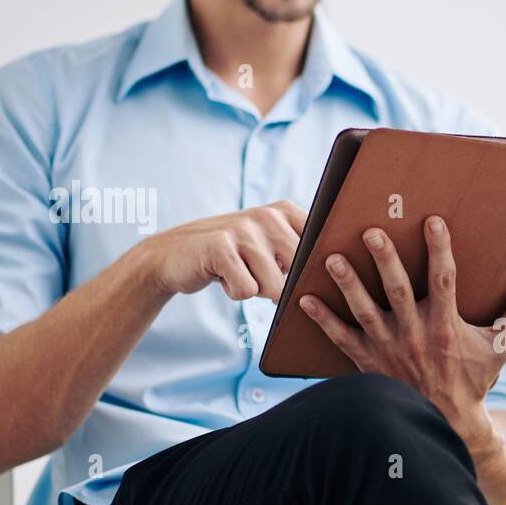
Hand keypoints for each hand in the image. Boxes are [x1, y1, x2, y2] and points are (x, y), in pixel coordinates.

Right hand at [139, 200, 306, 300]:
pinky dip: (234, 292)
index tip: (293, 272)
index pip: (321, 246)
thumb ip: (301, 252)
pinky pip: (246, 291)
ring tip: (237, 271)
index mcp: (285, 211)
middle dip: (279, 285)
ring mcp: (243, 228)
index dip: (312, 270)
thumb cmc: (234, 257)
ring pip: (273, 287)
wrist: (174, 255)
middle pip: (299, 274)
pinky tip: (222, 276)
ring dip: (254, 289)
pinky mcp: (220, 247)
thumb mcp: (270, 246)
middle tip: (255, 272)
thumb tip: (331, 274)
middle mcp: (268, 215)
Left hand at [296, 215, 505, 449]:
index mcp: (446, 327)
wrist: (445, 423)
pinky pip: (341, 339)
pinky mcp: (367, 362)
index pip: (444, 280)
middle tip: (370, 231)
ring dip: (347, 284)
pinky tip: (303, 299)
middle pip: (397, 291)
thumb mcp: (502, 344)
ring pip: (364, 311)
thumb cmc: (474, 378)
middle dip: (384, 260)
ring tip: (331, 258)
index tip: (432, 220)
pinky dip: (322, 320)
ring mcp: (388, 348)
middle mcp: (415, 335)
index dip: (439, 250)